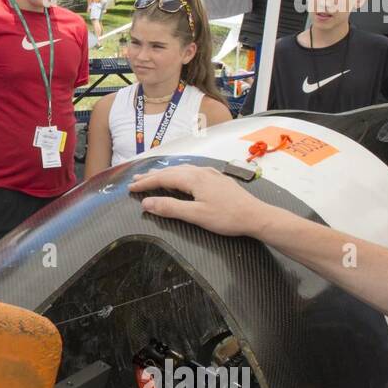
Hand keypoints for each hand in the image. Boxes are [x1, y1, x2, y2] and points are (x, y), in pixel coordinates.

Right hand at [128, 165, 273, 237]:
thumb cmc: (227, 217)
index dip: (145, 183)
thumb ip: (170, 208)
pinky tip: (181, 177)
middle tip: (136, 180)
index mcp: (193, 179)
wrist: (256, 216)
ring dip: (165, 174)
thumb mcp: (196, 215)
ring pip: (182, 170)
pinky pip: (192, 172)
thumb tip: (147, 203)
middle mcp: (201, 172)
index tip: (130, 187)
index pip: (163, 178)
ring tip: (153, 177)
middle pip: (171, 171)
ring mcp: (210, 174)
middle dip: (152, 176)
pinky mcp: (217, 179)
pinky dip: (179, 174)